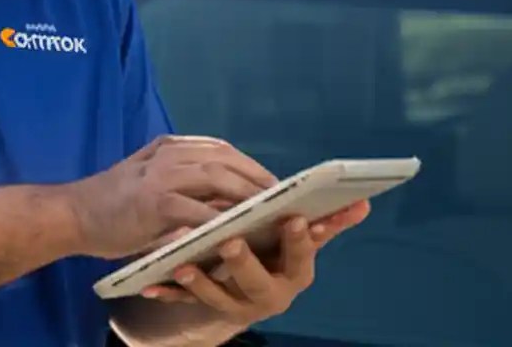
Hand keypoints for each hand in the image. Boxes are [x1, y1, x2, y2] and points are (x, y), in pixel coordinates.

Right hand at [66, 135, 277, 258]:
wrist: (71, 215)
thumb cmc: (113, 206)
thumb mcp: (149, 182)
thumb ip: (183, 183)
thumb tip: (230, 199)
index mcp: (168, 147)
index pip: (220, 149)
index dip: (250, 165)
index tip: (272, 184)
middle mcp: (167, 155)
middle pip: (225, 158)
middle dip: (257, 178)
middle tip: (281, 200)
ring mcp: (160, 176)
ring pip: (217, 177)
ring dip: (247, 195)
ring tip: (267, 214)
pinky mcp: (154, 203)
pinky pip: (197, 210)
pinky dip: (220, 220)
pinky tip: (236, 233)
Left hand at [140, 200, 370, 326]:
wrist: (243, 291)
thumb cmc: (276, 255)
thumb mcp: (299, 241)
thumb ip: (326, 222)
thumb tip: (362, 201)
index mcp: (294, 273)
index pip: (301, 258)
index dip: (298, 241)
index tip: (292, 219)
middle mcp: (268, 296)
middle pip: (257, 283)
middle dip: (244, 262)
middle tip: (230, 241)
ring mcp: (235, 306)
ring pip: (217, 297)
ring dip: (199, 280)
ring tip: (182, 262)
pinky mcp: (204, 309)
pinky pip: (183, 305)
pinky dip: (167, 294)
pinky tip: (149, 285)